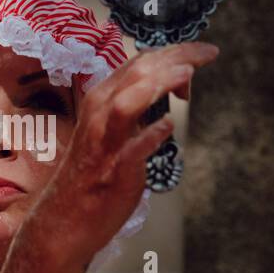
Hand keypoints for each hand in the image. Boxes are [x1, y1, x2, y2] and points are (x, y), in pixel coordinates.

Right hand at [19, 41, 220, 268]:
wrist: (65, 220)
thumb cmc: (93, 175)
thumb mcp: (112, 130)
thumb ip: (136, 107)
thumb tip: (168, 88)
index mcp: (101, 100)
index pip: (139, 62)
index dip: (173, 52)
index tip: (200, 53)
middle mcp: (100, 114)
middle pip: (139, 72)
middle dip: (177, 57)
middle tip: (208, 53)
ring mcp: (105, 142)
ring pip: (130, 100)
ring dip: (160, 83)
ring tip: (188, 74)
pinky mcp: (114, 170)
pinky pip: (133, 148)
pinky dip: (151, 134)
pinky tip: (169, 125)